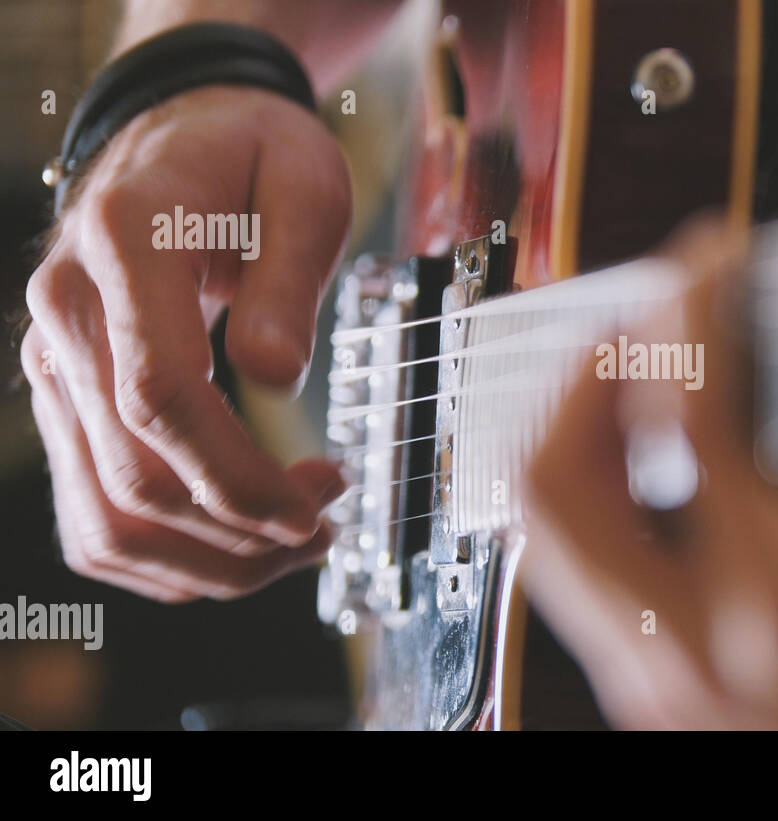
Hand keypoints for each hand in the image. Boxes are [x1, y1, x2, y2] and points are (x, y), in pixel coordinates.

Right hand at [22, 86, 350, 601]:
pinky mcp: (70, 399)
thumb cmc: (253, 156)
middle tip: (327, 523)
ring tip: (295, 542)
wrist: (182, 132)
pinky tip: (239, 543)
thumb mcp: (304, 185)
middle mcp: (67, 310)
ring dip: (207, 561)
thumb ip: (289, 278)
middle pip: (134, 475)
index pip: (158, 392)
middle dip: (242, 528)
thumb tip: (274, 376)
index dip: (238, 473)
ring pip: (106, 518)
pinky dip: (169, 554)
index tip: (315, 504)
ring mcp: (56, 362)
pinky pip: (97, 514)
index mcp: (124, 242)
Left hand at [520, 218, 777, 728]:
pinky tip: (653, 465)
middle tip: (633, 318)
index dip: (686, 315)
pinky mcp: (653, 695)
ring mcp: (656, 683)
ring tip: (631, 378)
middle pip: (554, 481)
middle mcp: (692, 655)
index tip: (706, 261)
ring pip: (551, 537)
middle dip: (581, 374)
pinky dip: (600, 501)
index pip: (686, 421)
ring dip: (576, 437)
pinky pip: (586, 578)